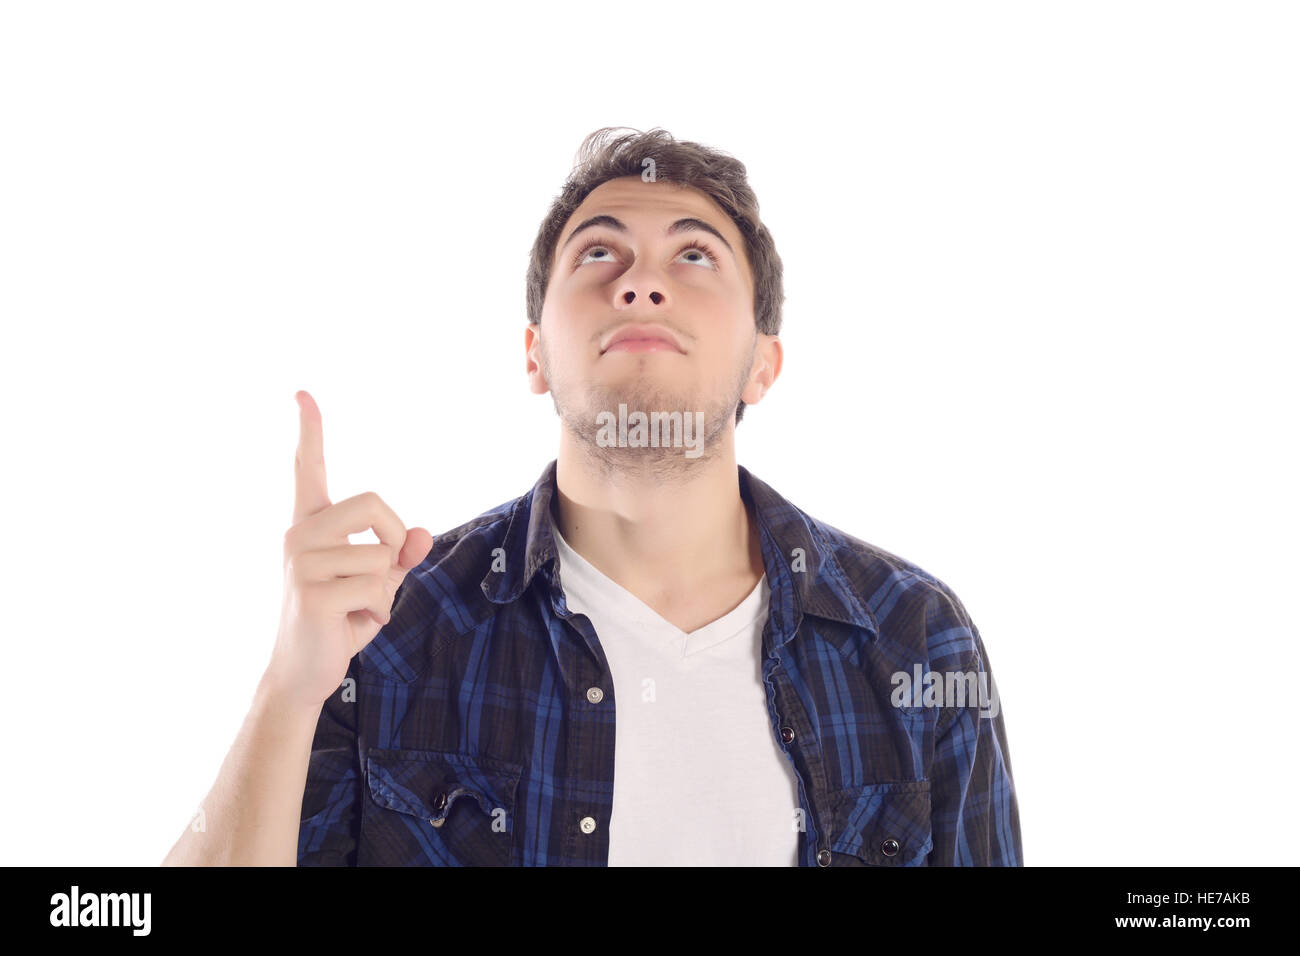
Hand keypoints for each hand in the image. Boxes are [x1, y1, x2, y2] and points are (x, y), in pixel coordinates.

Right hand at [263, 390, 432, 711]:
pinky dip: (379, 612)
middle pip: (373, 504)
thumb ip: (399, 556)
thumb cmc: (339, 623)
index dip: (309, 432)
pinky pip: (375, 588)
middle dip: (394, 539)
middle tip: (382, 573)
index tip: (302, 394)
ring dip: (384, 590)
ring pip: (381, 557)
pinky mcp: (311, 593)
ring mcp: (301, 563)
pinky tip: (351, 626)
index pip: (308, 469)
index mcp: (311, 526)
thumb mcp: (377, 584)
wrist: (304, 674)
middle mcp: (300, 535)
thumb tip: (422, 533)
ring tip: (355, 610)